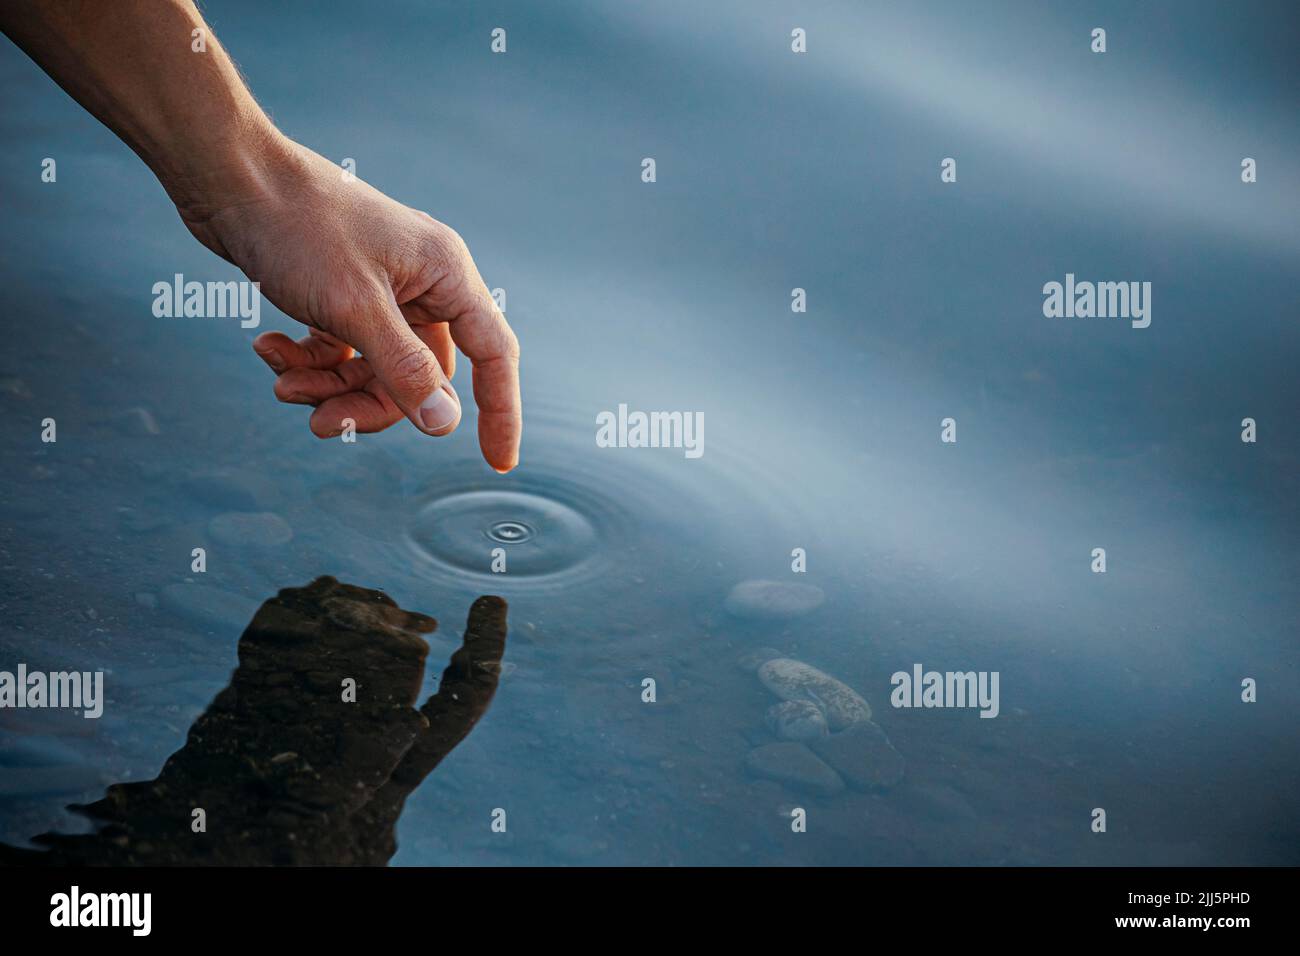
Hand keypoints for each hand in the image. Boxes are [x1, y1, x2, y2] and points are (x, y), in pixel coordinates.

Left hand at [185, 138, 521, 470]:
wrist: (228, 177)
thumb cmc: (297, 227)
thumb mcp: (354, 307)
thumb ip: (404, 369)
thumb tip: (444, 423)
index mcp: (446, 274)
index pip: (494, 355)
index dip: (500, 412)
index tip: (499, 463)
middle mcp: (422, 282)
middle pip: (420, 374)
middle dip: (369, 403)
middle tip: (322, 424)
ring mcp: (382, 287)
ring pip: (376, 367)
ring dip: (330, 387)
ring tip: (283, 386)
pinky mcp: (341, 291)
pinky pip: (342, 348)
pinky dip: (309, 360)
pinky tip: (270, 349)